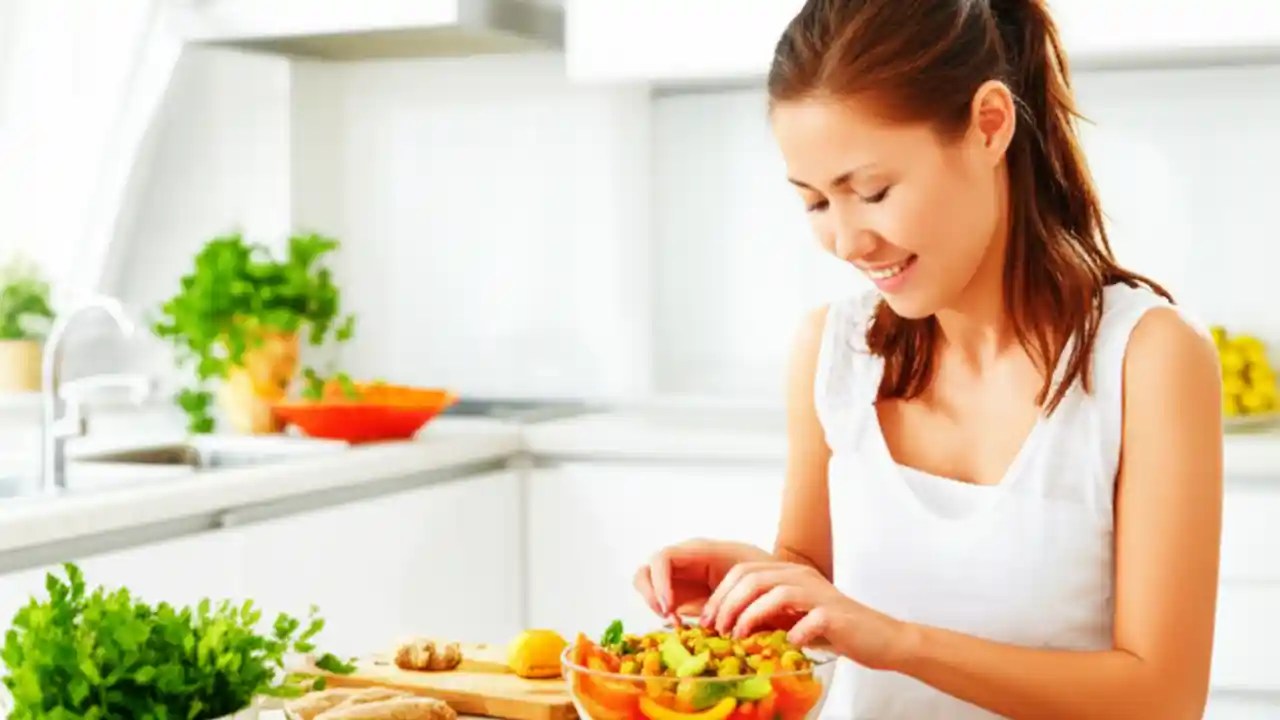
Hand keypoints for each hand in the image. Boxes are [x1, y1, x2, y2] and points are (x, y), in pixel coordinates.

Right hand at [634, 539, 773, 618]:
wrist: (771, 581)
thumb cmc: (762, 574)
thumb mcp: (746, 578)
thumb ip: (725, 589)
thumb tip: (706, 612)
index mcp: (697, 550)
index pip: (663, 558)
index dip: (659, 582)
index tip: (670, 608)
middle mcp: (682, 561)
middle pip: (646, 571)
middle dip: (650, 595)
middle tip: (669, 616)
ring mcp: (679, 576)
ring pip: (646, 584)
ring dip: (653, 603)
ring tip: (674, 622)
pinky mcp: (679, 593)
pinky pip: (659, 599)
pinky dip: (663, 612)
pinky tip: (680, 624)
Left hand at [701, 561, 906, 669]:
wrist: (879, 638)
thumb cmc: (833, 630)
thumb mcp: (791, 618)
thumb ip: (764, 614)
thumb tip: (724, 624)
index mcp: (790, 573)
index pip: (743, 571)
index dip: (719, 593)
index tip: (706, 619)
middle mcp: (802, 576)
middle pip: (752, 577)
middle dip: (727, 604)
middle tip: (716, 629)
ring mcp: (819, 594)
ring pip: (774, 593)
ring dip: (749, 616)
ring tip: (737, 638)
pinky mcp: (835, 614)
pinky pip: (806, 620)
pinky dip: (790, 634)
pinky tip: (785, 646)